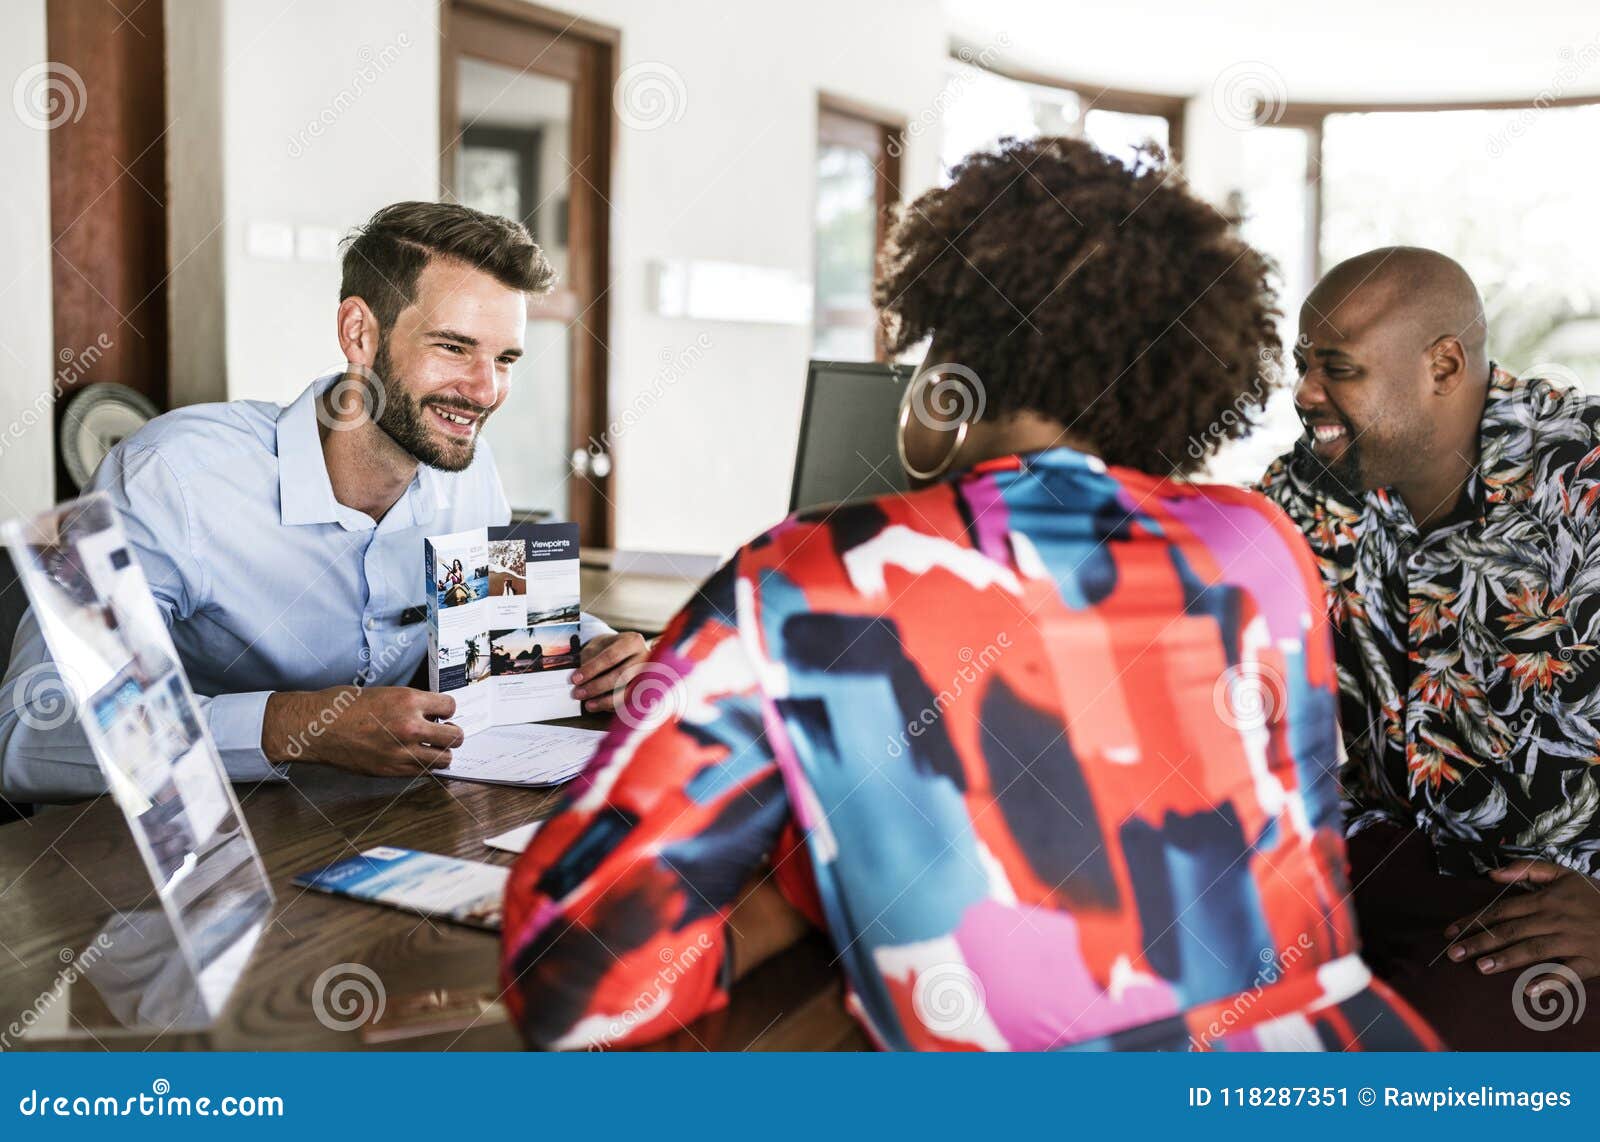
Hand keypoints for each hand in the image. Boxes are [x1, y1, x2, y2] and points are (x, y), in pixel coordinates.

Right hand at [264, 686, 462, 776]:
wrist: (318, 727)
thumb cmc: (344, 706)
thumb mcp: (384, 693)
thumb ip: (410, 704)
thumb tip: (431, 712)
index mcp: (408, 701)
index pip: (450, 705)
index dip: (446, 709)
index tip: (440, 712)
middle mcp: (410, 726)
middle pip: (455, 736)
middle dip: (452, 733)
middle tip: (443, 731)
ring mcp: (403, 751)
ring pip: (445, 758)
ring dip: (442, 752)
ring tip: (431, 747)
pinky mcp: (392, 770)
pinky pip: (424, 772)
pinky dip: (425, 766)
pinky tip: (415, 757)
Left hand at [570, 632, 650, 713]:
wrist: (623, 653)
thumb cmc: (608, 649)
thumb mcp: (596, 647)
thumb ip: (589, 660)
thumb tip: (580, 679)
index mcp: (633, 642)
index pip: (611, 656)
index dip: (592, 669)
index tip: (575, 679)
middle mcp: (646, 658)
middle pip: (621, 675)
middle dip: (597, 687)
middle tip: (578, 693)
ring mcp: (649, 676)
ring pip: (628, 692)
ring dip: (605, 701)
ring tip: (588, 704)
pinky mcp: (646, 691)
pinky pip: (630, 703)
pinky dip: (613, 707)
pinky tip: (599, 706)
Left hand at [1445, 859, 1599, 984]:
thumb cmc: (1597, 896)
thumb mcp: (1566, 874)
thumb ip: (1529, 870)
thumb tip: (1492, 873)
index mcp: (1546, 900)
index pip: (1502, 909)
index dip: (1475, 920)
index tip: (1450, 931)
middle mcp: (1556, 919)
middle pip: (1511, 931)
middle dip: (1480, 942)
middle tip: (1453, 953)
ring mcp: (1573, 941)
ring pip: (1533, 950)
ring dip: (1506, 959)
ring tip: (1480, 968)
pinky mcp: (1590, 961)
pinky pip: (1568, 973)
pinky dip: (1549, 981)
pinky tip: (1528, 990)